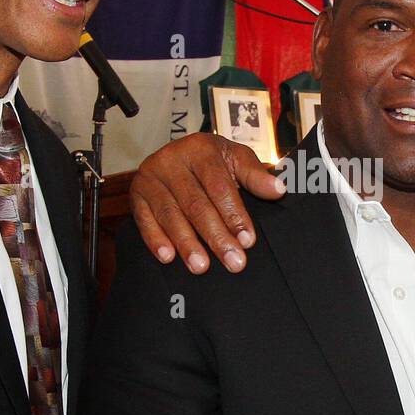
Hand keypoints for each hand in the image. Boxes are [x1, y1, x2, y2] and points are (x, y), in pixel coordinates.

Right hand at [129, 133, 285, 273]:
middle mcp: (171, 160)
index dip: (234, 214)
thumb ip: (255, 175)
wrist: (179, 155)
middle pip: (196, 204)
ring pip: (170, 214)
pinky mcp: (136, 195)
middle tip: (232, 262)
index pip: (219, 186)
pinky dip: (155, 240)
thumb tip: (278, 190)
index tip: (247, 240)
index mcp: (200, 148)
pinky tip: (168, 257)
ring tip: (201, 267)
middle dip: (216, 236)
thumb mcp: (236, 159)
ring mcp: (151, 177)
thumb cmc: (212, 161)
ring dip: (187, 243)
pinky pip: (144, 220)